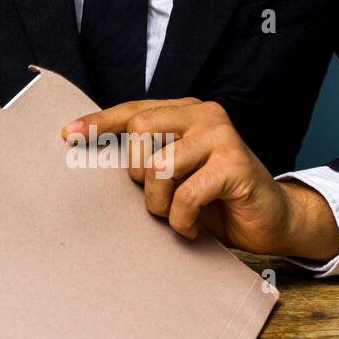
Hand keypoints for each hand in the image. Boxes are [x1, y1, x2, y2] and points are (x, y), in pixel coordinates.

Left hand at [61, 98, 338, 259]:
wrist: (271, 220)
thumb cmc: (215, 200)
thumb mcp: (175, 175)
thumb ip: (147, 159)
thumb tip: (90, 157)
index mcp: (186, 112)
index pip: (133, 111)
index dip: (99, 123)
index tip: (67, 135)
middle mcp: (205, 115)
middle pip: (140, 131)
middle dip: (137, 175)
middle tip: (157, 199)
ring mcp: (222, 136)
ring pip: (160, 167)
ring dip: (160, 204)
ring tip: (177, 216)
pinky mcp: (236, 164)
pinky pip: (186, 194)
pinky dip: (183, 220)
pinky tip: (193, 227)